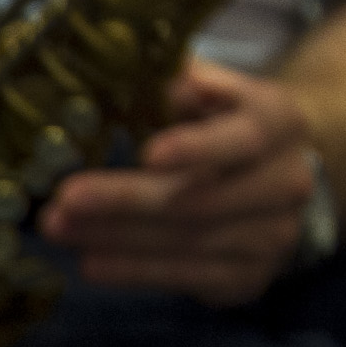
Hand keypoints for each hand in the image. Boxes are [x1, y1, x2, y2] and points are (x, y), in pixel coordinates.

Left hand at [37, 57, 321, 305]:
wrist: (279, 177)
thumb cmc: (227, 124)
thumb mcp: (216, 92)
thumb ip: (183, 81)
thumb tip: (138, 69)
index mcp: (281, 123)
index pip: (243, 138)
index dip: (197, 147)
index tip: (147, 153)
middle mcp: (287, 181)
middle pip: (202, 198)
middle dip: (126, 199)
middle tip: (64, 199)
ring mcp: (273, 234)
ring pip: (187, 241)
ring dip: (116, 237)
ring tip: (58, 228)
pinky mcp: (250, 277)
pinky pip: (185, 277)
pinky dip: (132, 271)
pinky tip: (91, 260)